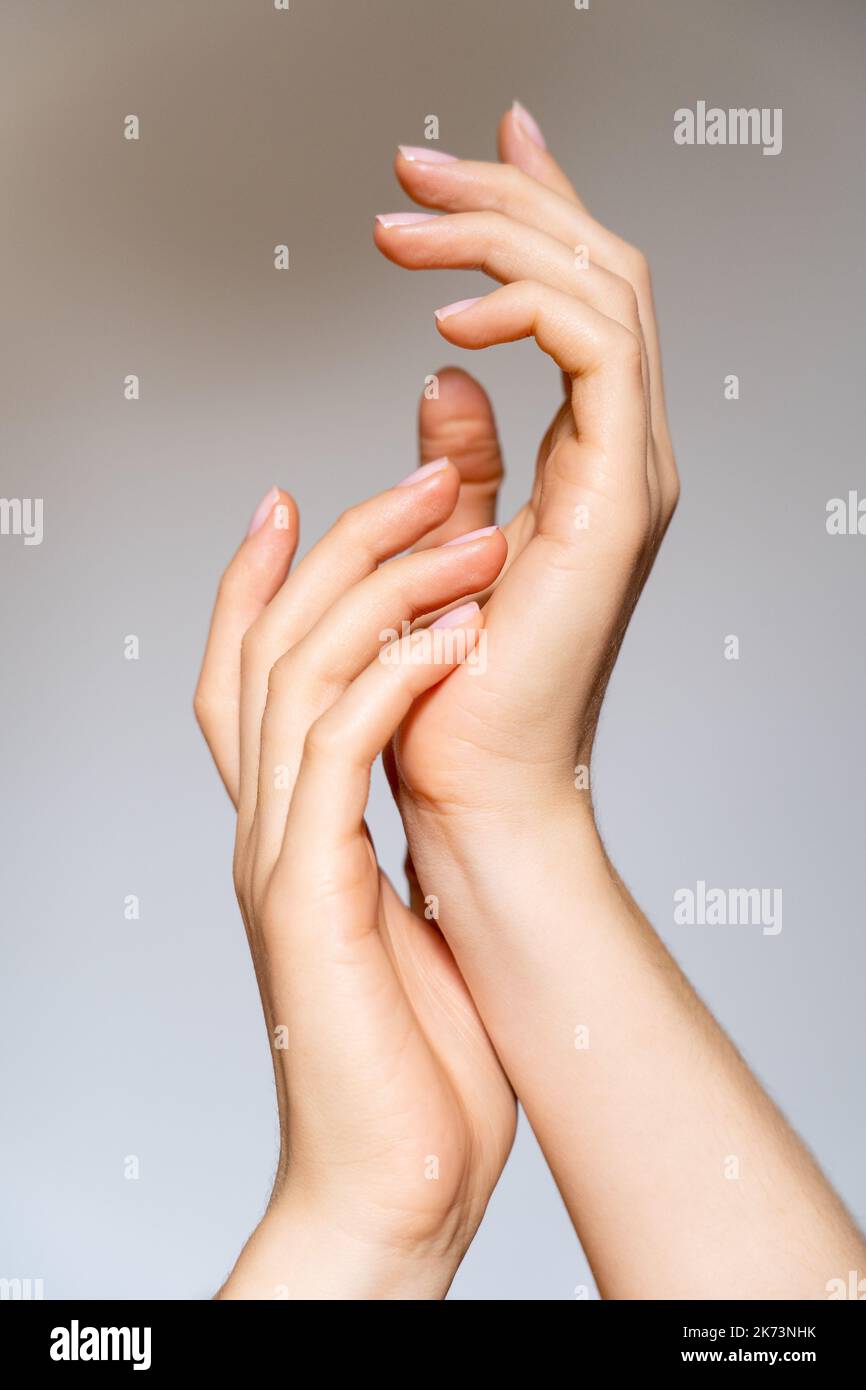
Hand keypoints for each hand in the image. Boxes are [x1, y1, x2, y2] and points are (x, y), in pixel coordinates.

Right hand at [195, 473, 514, 1298]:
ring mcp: (275, 858)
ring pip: (297, 675)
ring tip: (466, 526)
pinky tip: (454, 634)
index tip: (295, 500)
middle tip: (421, 474)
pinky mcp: (305, 895)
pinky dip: (395, 676)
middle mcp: (265, 829)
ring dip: (383, 589)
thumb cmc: (415, 1059)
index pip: (246, 677)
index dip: (258, 582)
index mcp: (288, 831)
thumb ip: (392, 846)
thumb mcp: (404, 921)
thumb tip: (430, 791)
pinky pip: (337, 752)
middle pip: (267, 646)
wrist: (392, 1179)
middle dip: (340, 547)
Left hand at [374, 103, 678, 828]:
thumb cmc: (450, 688)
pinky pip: (595, 354)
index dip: (537, 213)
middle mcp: (628, 455)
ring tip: (405, 221)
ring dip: (505, 236)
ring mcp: (633, 474)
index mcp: (594, 459)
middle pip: (602, 274)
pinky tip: (447, 316)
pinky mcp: (617, 499)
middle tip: (419, 165)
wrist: (474, 787)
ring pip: (606, 292)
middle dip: (512, 199)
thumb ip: (462, 455)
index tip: (476, 153)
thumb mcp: (442, 539)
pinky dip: (526, 309)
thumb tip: (444, 376)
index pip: (582, 301)